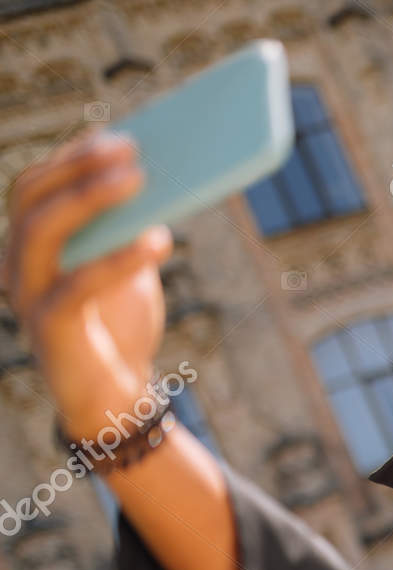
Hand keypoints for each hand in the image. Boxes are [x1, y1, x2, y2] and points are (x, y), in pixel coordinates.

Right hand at [2, 131, 172, 435]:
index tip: (119, 134)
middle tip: (133, 150)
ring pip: (41, 230)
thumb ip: (132, 227)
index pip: (36, 184)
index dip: (72, 155)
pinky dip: (118, 257)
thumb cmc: (121, 326)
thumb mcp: (130, 267)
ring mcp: (23, 295)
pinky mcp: (47, 328)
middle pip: (30, 196)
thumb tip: (164, 177)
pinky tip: (159, 239)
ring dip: (90, 199)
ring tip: (142, 181)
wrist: (117, 399)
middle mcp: (14, 263)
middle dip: (78, 165)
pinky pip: (77, 283)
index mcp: (29, 243)